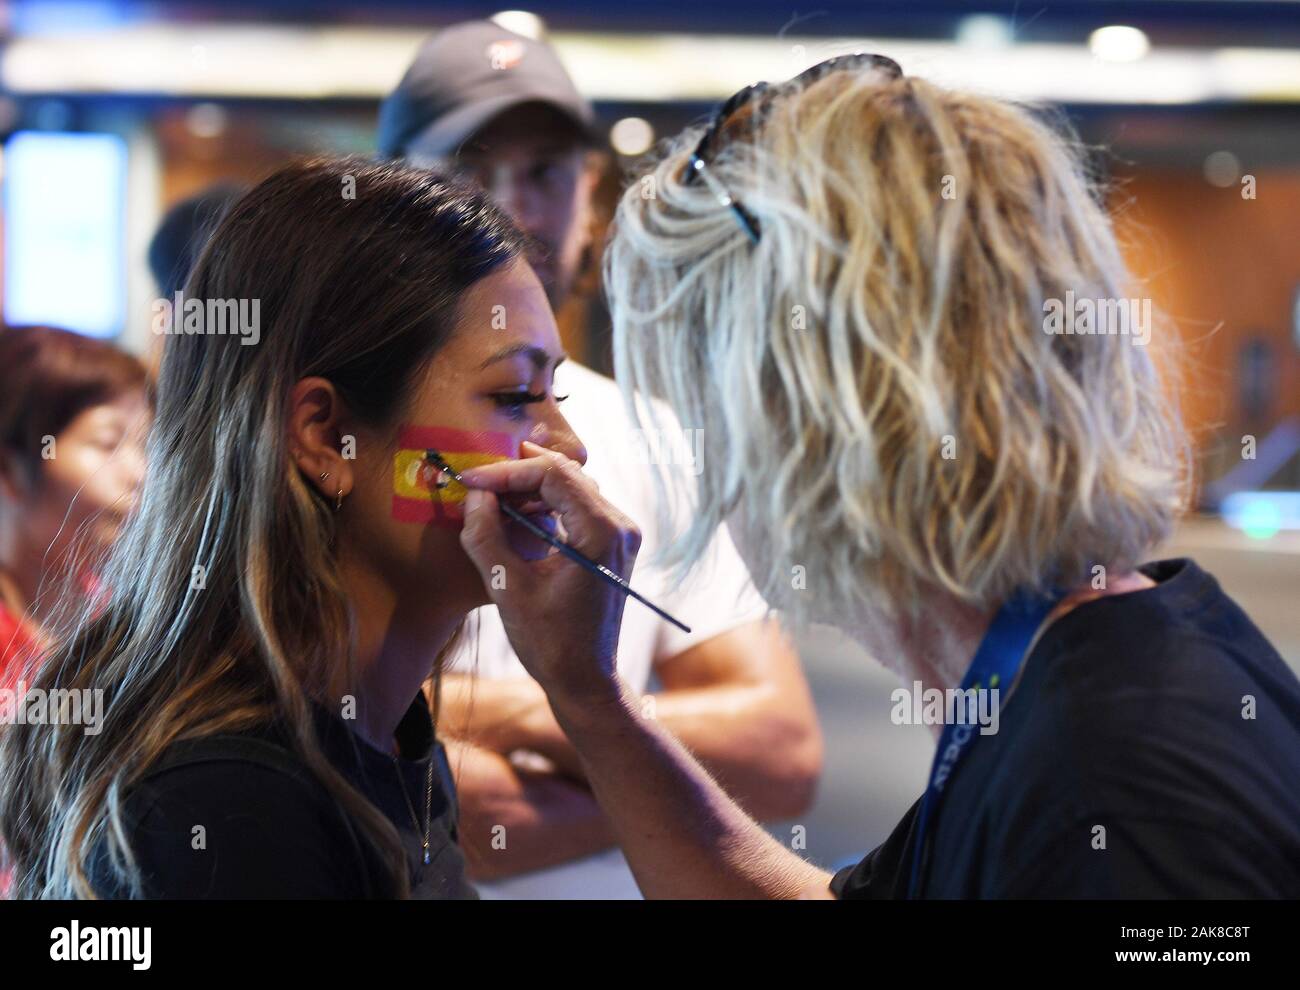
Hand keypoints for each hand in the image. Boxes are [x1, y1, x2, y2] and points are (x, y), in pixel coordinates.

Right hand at [457, 441, 640, 712]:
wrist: (585, 680)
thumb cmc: (549, 643)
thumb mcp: (506, 587)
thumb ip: (486, 535)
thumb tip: (475, 495)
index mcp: (602, 532)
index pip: (552, 474)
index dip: (506, 472)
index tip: (470, 480)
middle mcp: (619, 525)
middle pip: (564, 474)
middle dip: (516, 475)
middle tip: (476, 485)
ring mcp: (619, 534)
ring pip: (570, 487)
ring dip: (529, 488)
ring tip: (490, 499)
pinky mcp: (610, 544)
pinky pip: (576, 507)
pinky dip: (544, 505)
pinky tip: (514, 514)